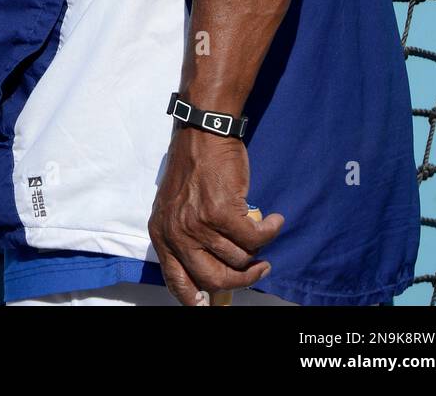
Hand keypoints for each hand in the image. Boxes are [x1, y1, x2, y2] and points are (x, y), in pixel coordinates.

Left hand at [148, 129, 283, 305]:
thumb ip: (186, 236)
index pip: (176, 281)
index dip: (196, 299)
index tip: (210, 306)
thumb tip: (211, 270)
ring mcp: (199, 224)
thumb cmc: (194, 165)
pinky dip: (270, 231)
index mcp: (162, 234)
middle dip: (240, 281)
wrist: (203, 130)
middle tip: (257, 270)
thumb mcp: (177, 205)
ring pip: (238, 258)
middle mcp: (177, 233)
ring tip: (264, 236)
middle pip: (212, 279)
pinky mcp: (223, 212)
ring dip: (258, 252)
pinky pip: (255, 237)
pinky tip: (273, 221)